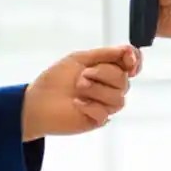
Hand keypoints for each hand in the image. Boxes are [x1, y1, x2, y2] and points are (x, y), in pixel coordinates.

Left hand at [22, 45, 138, 141]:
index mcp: (107, 68)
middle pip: (124, 80)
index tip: (127, 58)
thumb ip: (105, 54)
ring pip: (118, 98)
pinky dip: (90, 106)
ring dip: (96, 90)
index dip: (135, 60)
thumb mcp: (79, 58)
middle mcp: (110, 86)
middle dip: (103, 74)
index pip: (132, 63)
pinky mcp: (97, 120)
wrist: (36, 102)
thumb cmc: (56, 79)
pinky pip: (105, 114)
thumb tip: (128, 50)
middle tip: (82, 75)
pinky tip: (76, 103)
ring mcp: (105, 104)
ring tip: (78, 88)